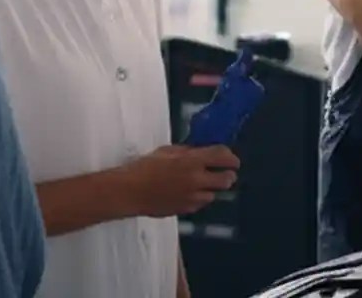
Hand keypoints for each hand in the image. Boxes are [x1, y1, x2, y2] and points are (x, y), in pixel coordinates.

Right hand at [120, 145, 240, 216]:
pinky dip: (199, 198)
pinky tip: (188, 193)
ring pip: (215, 194)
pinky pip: (200, 204)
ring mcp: (192, 197)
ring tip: (200, 184)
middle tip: (224, 173)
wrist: (129, 191)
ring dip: (212, 188)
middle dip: (228, 175)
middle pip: (227, 179)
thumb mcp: (168, 151)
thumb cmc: (144, 167)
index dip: (231, 158)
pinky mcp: (185, 209)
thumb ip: (189, 152)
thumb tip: (203, 152)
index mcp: (192, 161)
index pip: (224, 157)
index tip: (232, 159)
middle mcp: (196, 180)